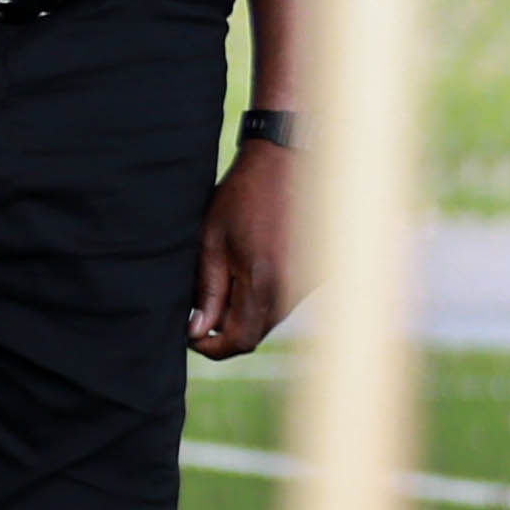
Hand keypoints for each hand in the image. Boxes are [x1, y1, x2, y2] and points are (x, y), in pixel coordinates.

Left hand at [193, 135, 291, 358]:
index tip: (191, 335)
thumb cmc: (245, 196)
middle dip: (225, 331)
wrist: (289, 162)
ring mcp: (309, 283)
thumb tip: (199, 329)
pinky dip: (264, 298)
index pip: (239, 340)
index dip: (211, 346)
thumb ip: (207, 289)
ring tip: (222, 285)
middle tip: (199, 313)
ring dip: (245, 314)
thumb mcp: (212, 239)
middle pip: (256, 333)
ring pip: (272, 318)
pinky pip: (286, 300)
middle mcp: (292, 290)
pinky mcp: (318, 274)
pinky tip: (248, 270)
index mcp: (264, 283)